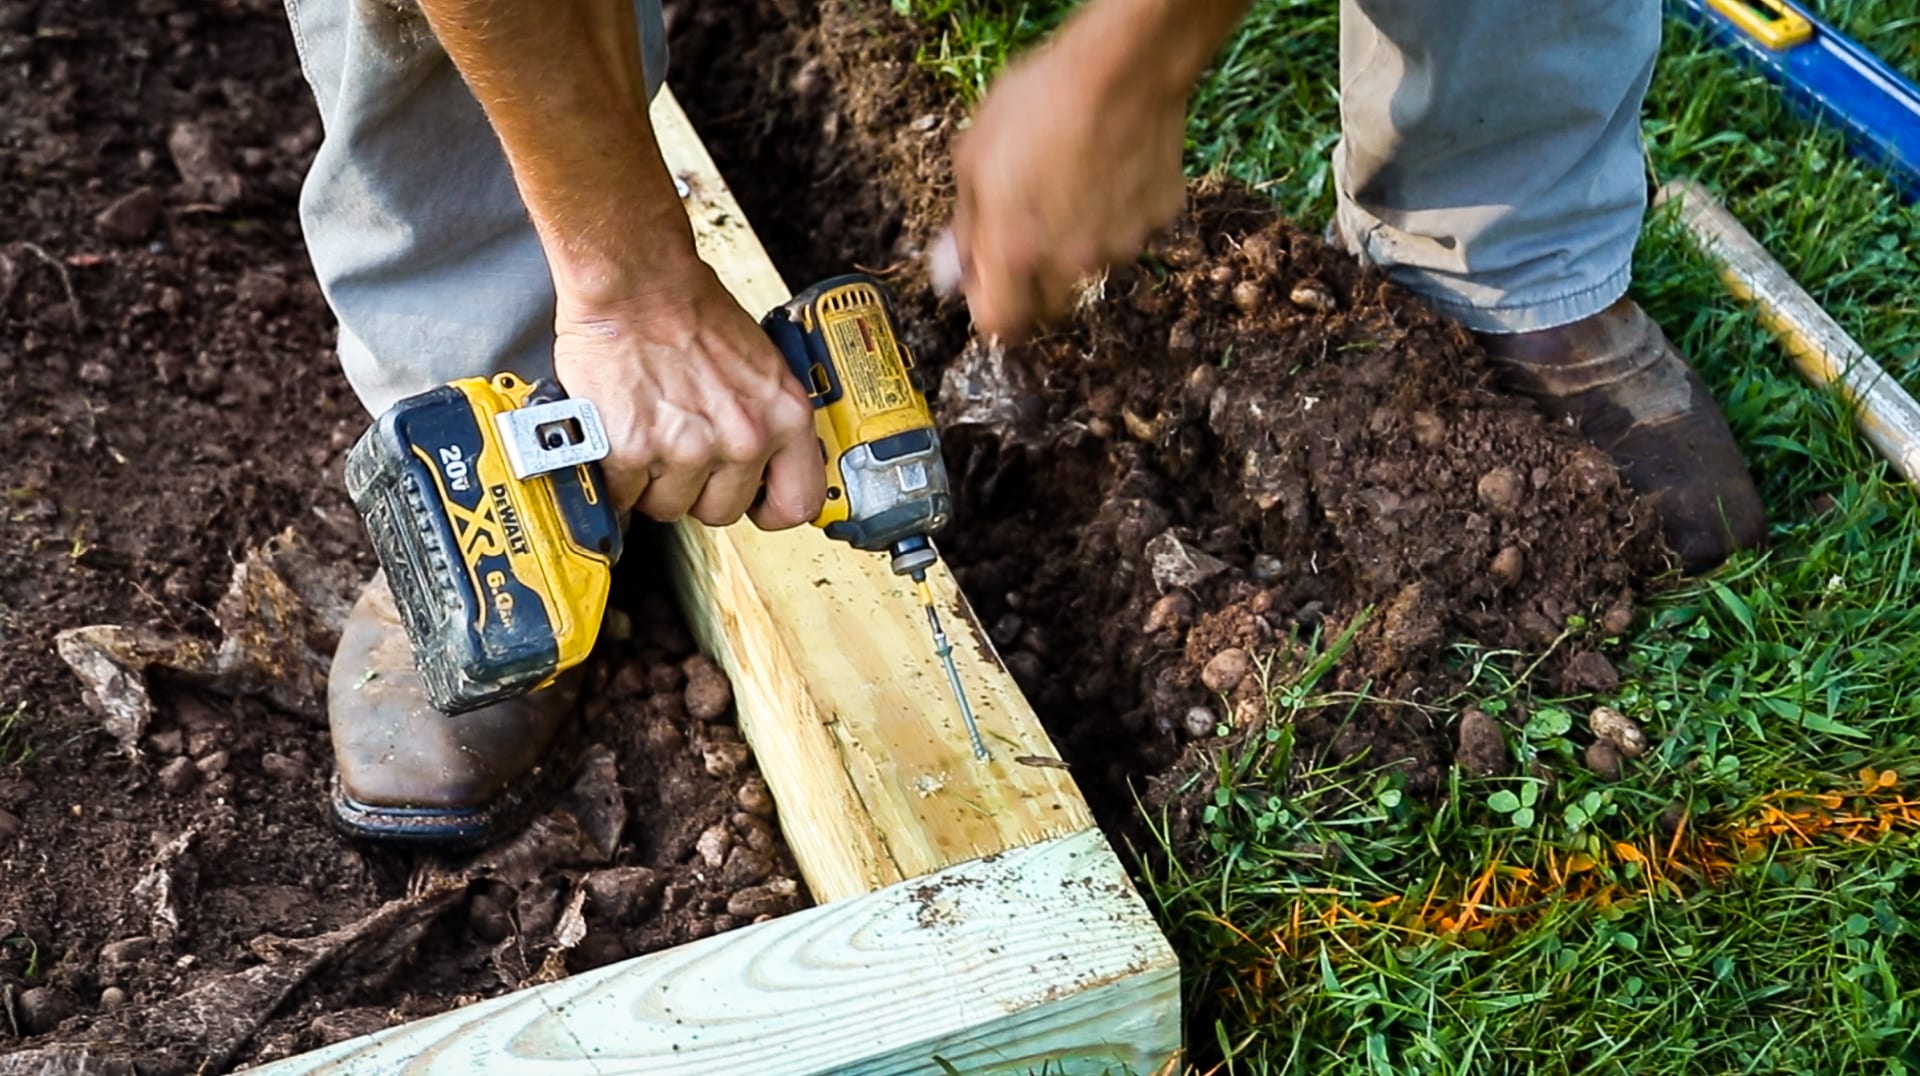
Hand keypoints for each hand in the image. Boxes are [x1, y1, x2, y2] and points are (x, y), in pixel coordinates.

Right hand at [551, 265, 824, 529]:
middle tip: (680, 445)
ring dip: (652, 481)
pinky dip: (614, 472)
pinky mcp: (633, 451)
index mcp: (785, 416)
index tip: (750, 499)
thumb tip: (763, 466)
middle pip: (721, 511)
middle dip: (697, 488)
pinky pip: (623, 494)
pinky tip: (619, 432)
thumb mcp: (761, 366)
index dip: (767, 507)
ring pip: (668, 506)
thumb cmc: (691, 312)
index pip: (797, 504)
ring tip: (648, 429)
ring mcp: (688, 448)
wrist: (637, 281)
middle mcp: (744, 438)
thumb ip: (768, 420)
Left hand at [945, 23, 1188, 339]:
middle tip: (1028, 231)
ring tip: (1073, 187)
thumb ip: (964, 227)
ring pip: (1091, 270)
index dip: (991, 310)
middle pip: (1047, 308)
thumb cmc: (1040, 102)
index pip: (1000, 327)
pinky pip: (1130, 234)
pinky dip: (1117, 217)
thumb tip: (953, 272)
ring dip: (1077, 247)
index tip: (988, 286)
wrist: (1122, 67)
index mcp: (1015, 252)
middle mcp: (1069, 264)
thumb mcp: (973, 156)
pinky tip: (1108, 173)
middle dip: (1033, 281)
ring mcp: (1120, 248)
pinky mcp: (1157, 223)